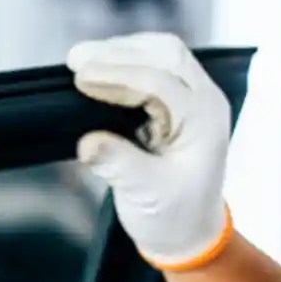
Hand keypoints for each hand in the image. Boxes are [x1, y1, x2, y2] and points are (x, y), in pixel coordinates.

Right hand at [67, 32, 233, 269]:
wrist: (188, 231)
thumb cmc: (173, 214)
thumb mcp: (145, 194)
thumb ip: (118, 164)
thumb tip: (87, 142)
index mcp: (203, 121)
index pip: (160, 83)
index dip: (118, 76)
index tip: (80, 78)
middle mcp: (204, 101)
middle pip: (166, 54)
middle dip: (119, 52)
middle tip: (76, 59)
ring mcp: (193, 97)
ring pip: (162, 53)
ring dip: (122, 50)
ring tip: (82, 58)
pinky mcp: (176, 101)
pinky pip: (156, 65)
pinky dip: (126, 60)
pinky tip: (100, 66)